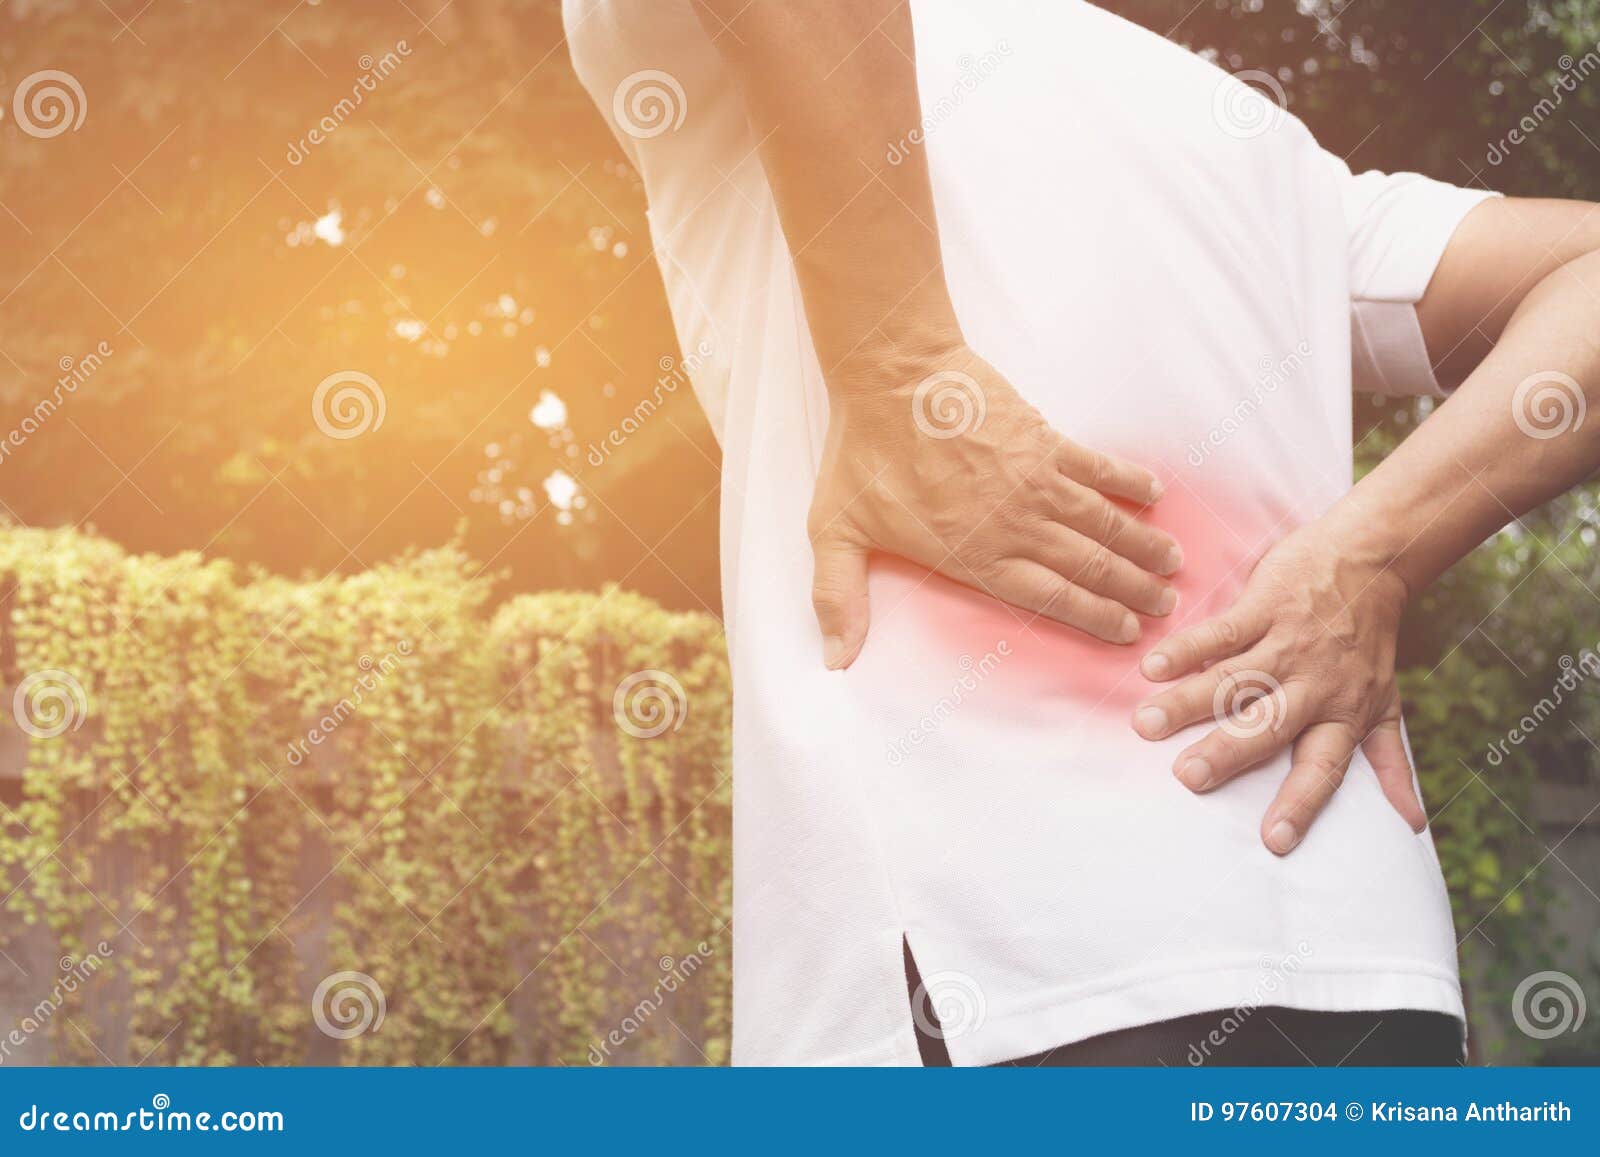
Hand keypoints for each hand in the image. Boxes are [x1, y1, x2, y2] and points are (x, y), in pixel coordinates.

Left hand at [808, 341, 1182, 667]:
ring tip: (1173, 564)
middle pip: (1088, 566)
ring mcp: (1037, 480)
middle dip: (1132, 591)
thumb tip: (834, 662)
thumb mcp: (835, 533)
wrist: (891, 375)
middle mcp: (1016, 524)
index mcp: (976, 555)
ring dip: (1142, 545)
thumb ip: (838, 598)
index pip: (1048, 598)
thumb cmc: (862, 455)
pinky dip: (1129, 481)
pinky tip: (1155, 495)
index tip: (1126, 634)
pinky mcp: (1044, 439)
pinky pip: (1099, 466)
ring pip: (1103, 523)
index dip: (1094, 617)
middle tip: (1167, 607)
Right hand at [1130, 521, 1427, 853]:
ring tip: (1147, 724)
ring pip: (1234, 679)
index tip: (1273, 842)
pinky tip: (1153, 668)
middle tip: (1188, 778)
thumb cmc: (1369, 643)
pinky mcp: (1265, 607)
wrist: (1370, 563)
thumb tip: (1412, 824)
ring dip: (1189, 701)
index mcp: (1343, 714)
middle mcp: (1314, 683)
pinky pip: (1222, 631)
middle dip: (1228, 752)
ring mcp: (1287, 643)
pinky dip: (1188, 648)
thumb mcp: (1386, 704)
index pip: (1322, 768)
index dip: (1301, 803)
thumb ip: (1391, 762)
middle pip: (1268, 725)